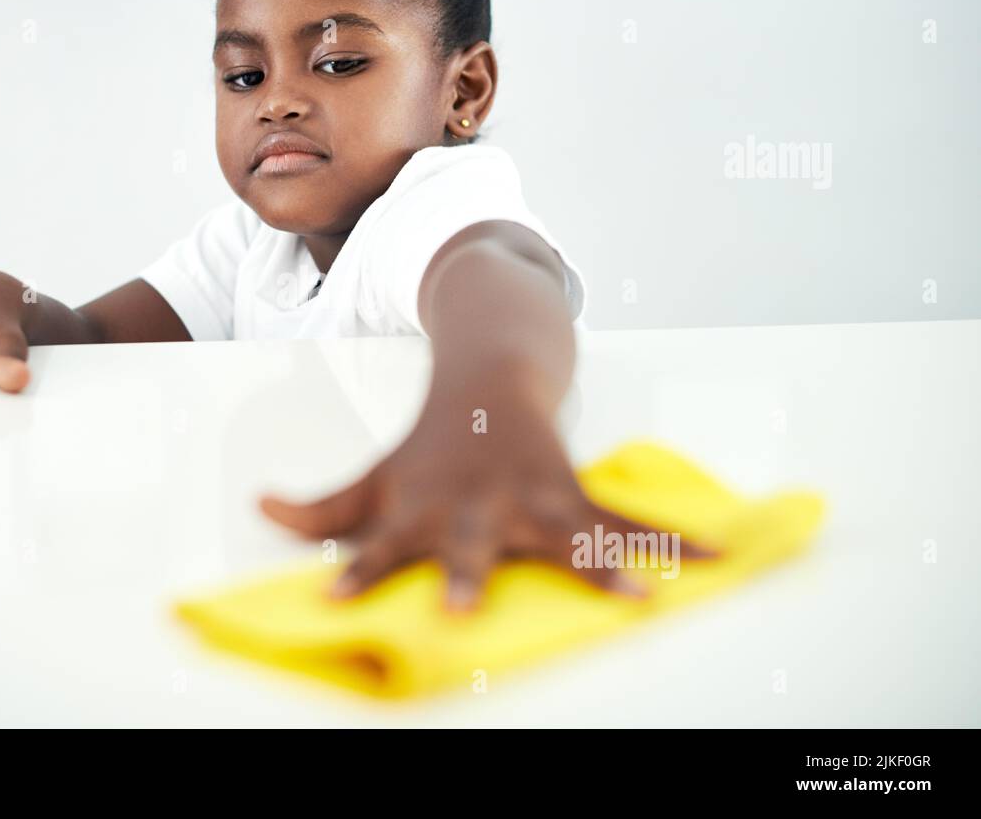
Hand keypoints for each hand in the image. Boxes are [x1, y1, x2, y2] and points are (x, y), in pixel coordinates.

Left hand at [260, 366, 714, 610]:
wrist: (489, 373)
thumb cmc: (430, 442)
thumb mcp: (374, 474)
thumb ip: (323, 508)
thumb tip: (262, 509)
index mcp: (421, 507)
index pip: (379, 547)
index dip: (357, 573)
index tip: (333, 600)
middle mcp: (474, 506)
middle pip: (469, 545)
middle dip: (468, 574)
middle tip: (464, 607)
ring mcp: (528, 497)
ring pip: (564, 536)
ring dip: (600, 566)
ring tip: (635, 596)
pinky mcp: (573, 492)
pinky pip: (625, 525)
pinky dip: (671, 544)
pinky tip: (719, 563)